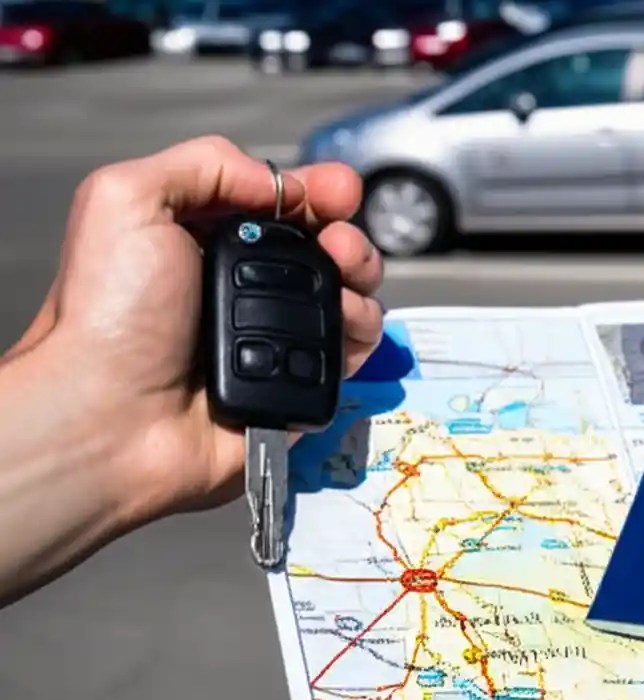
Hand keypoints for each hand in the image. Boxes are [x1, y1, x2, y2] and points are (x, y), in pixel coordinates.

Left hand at [0, 136, 381, 604]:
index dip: (316, 190)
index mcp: (207, 239)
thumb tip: (281, 185)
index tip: (336, 193)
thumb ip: (204, 165)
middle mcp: (246, 286)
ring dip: (361, 275)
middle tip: (339, 243)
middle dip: (347, 232)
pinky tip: (344, 323)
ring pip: (349, 292)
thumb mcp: (127, 201)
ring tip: (344, 279)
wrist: (112, 418)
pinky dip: (360, 329)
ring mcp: (278, 335)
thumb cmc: (109, 316)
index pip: (280, 203)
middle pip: (326, 245)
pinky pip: (353, 348)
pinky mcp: (302, 382)